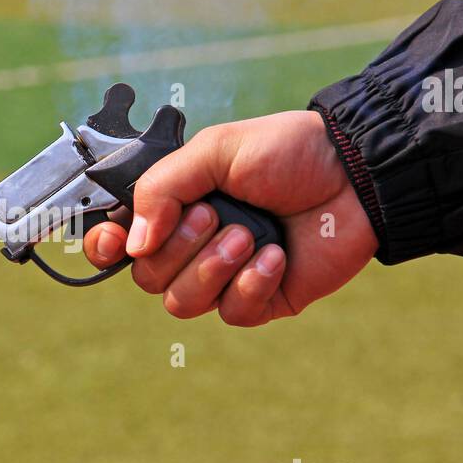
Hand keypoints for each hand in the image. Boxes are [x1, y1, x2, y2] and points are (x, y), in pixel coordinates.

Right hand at [83, 110, 377, 326]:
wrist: (355, 176)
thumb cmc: (287, 153)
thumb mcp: (215, 149)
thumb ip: (163, 187)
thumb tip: (133, 244)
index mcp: (173, 206)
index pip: (118, 242)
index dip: (107, 248)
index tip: (118, 241)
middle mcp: (192, 245)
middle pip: (147, 276)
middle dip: (179, 248)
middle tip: (216, 214)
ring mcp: (224, 276)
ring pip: (182, 302)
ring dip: (213, 268)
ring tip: (250, 235)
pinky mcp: (261, 300)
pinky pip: (232, 313)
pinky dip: (252, 284)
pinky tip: (277, 257)